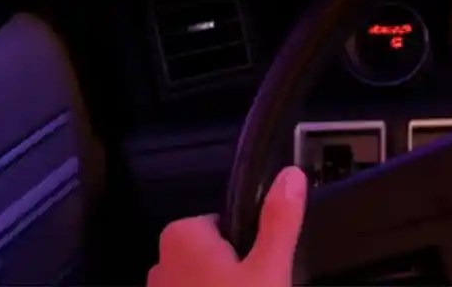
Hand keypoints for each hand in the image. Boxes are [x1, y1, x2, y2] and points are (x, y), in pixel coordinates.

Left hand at [148, 166, 306, 286]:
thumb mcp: (268, 267)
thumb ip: (279, 221)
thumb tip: (290, 174)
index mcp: (182, 236)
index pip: (221, 221)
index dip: (246, 240)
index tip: (262, 261)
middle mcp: (160, 261)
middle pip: (211, 251)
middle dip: (233, 265)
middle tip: (258, 283)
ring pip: (201, 278)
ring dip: (221, 284)